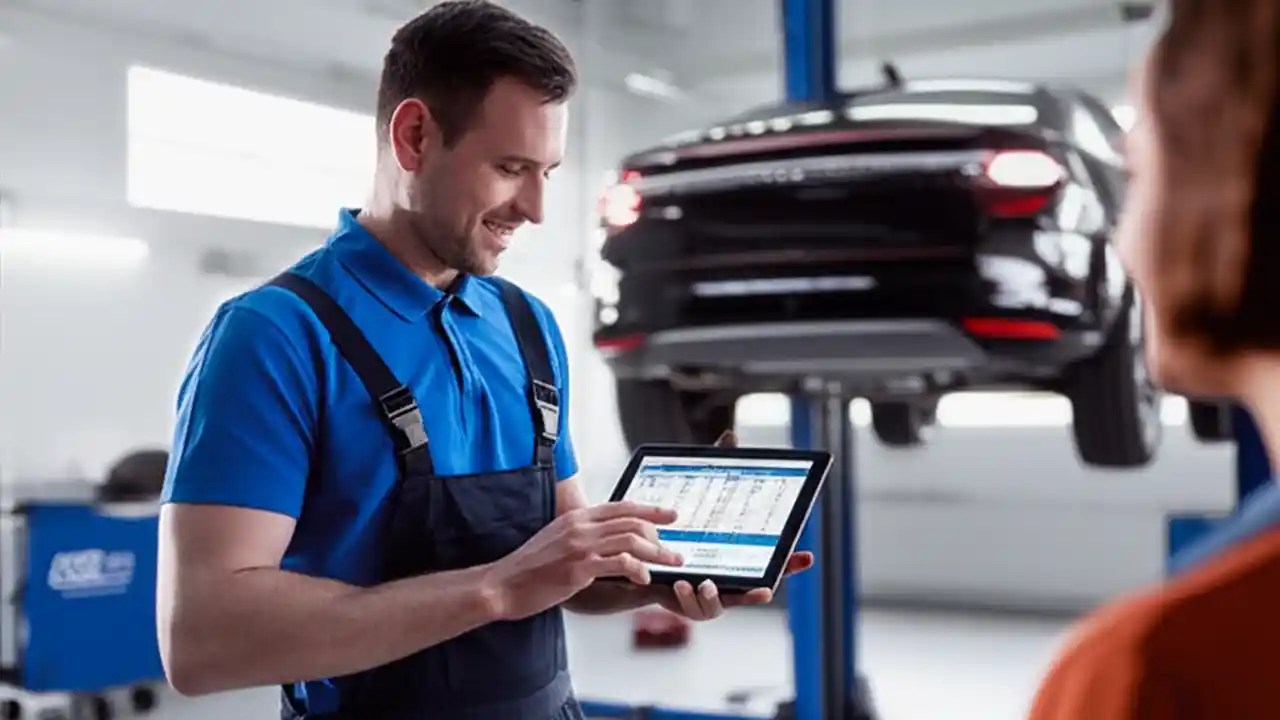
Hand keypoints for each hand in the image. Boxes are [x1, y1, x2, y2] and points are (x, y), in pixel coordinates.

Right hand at [485, 501, 683, 620]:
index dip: (650, 509)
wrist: (503, 585)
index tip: (671, 515)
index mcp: (576, 517)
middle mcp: (581, 526)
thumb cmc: (529, 568)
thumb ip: (582, 536)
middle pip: (632, 521)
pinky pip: (619, 563)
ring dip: (657, 553)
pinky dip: (637, 570)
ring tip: (671, 565)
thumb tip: (608, 541)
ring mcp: (580, 546)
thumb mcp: (557, 540)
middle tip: (676, 549)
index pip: (622, 506)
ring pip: (631, 540)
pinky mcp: (579, 568)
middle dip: (660, 535)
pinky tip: (643, 579)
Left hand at [648, 428, 814, 620]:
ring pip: (718, 605)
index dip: (791, 562)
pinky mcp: (684, 601)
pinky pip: (692, 608)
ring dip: (714, 598)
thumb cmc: (681, 519)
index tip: (807, 557)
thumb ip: (719, 468)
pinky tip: (682, 583)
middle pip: (754, 590)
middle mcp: (727, 578)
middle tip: (767, 590)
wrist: (643, 547)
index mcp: (739, 556)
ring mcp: (707, 593)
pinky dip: (689, 600)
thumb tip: (731, 436)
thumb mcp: (701, 492)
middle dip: (764, 591)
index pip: (773, 561)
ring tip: (706, 582)